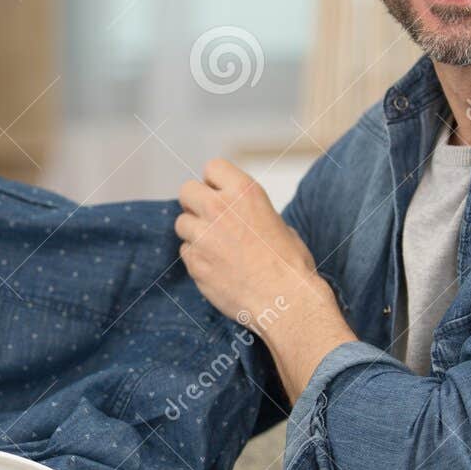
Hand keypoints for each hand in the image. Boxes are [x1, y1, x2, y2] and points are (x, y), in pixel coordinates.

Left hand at [175, 158, 325, 323]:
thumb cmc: (289, 265)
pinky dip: (196, 258)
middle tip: (208, 219)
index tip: (219, 194)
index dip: (215, 182)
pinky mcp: (195, 262)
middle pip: (187, 191)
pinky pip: (186, 252)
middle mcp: (219, 208)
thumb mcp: (276, 221)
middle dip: (195, 203)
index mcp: (244, 192)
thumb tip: (236, 213)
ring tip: (216, 247)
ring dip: (194, 233)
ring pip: (181, 223)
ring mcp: (203, 236)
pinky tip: (217, 268)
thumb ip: (247, 211)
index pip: (212, 167)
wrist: (286, 301)